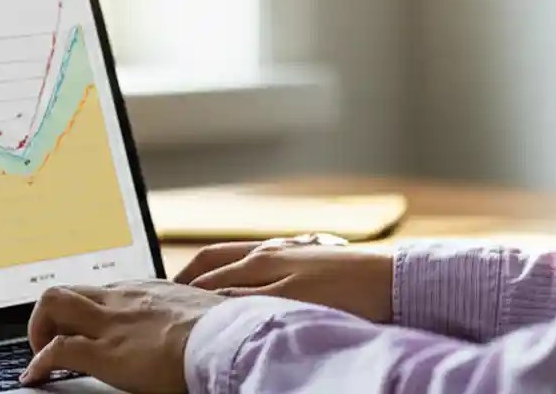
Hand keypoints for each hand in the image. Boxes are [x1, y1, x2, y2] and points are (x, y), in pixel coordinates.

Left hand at [22, 280, 224, 392]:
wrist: (227, 340)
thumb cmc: (224, 329)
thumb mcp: (202, 311)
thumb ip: (188, 314)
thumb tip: (202, 325)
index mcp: (146, 289)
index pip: (102, 291)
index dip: (87, 310)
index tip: (85, 327)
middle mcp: (122, 299)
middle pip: (69, 290)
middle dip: (52, 315)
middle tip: (53, 340)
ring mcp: (110, 323)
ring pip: (53, 303)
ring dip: (39, 329)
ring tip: (41, 355)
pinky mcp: (104, 352)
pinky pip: (56, 350)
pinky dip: (39, 364)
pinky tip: (37, 377)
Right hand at [175, 241, 394, 322]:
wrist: (394, 281)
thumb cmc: (348, 294)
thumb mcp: (288, 302)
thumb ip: (243, 298)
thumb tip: (204, 299)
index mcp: (260, 260)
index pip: (206, 279)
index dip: (181, 294)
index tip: (161, 306)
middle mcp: (270, 250)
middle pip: (214, 260)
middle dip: (187, 275)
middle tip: (166, 293)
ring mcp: (288, 249)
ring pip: (236, 255)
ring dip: (211, 269)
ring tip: (196, 285)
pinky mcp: (307, 253)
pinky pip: (259, 256)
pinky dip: (239, 267)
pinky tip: (246, 277)